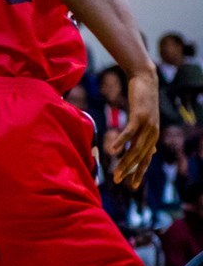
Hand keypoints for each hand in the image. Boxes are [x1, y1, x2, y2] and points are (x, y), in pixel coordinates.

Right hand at [113, 72, 160, 188]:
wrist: (146, 79)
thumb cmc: (143, 100)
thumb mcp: (146, 121)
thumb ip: (147, 136)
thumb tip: (152, 150)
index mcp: (152, 136)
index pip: (146, 159)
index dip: (139, 173)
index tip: (132, 186)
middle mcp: (152, 134)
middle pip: (140, 157)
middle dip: (130, 171)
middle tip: (118, 181)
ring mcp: (147, 126)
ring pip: (135, 148)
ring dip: (125, 162)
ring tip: (115, 173)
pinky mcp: (140, 116)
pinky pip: (129, 133)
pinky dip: (121, 142)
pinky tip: (112, 150)